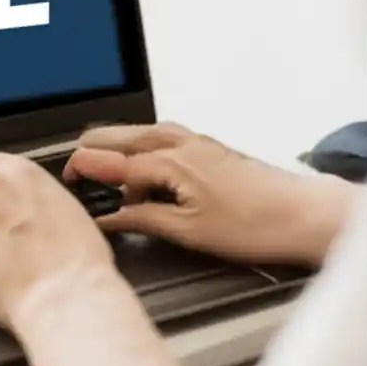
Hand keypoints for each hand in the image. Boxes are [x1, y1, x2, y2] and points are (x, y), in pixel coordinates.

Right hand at [64, 123, 355, 266]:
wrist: (302, 214)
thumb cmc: (256, 223)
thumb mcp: (189, 231)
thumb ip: (144, 219)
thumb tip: (112, 217)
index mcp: (172, 163)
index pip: (116, 162)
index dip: (86, 169)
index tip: (64, 175)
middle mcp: (185, 145)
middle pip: (127, 137)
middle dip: (97, 147)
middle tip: (75, 165)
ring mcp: (201, 145)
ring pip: (148, 134)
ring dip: (123, 144)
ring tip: (103, 160)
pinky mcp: (213, 151)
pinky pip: (169, 139)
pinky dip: (148, 147)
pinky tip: (148, 164)